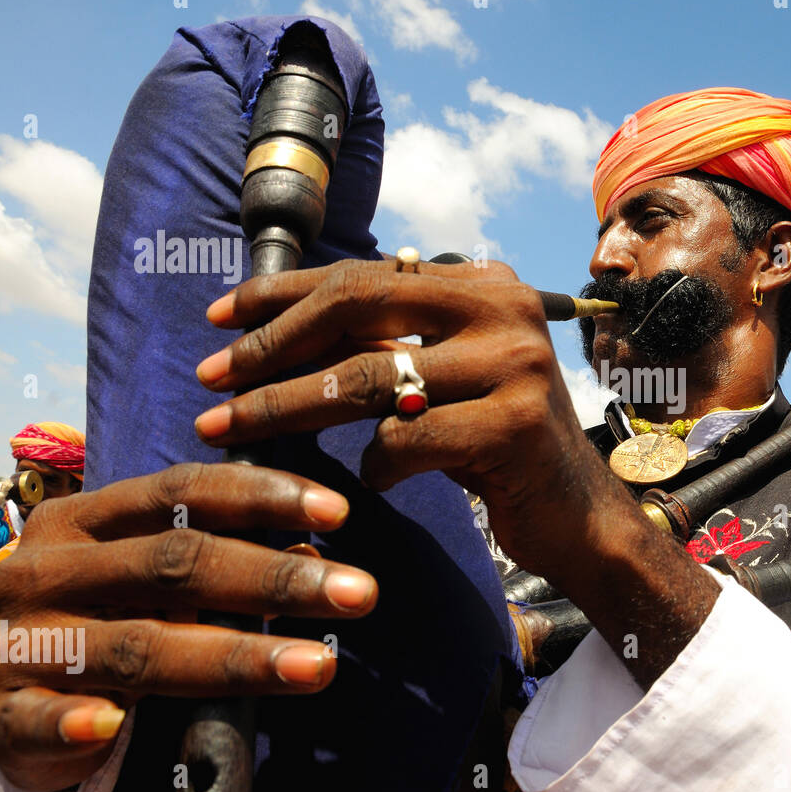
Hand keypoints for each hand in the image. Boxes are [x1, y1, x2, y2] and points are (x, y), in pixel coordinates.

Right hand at [0, 463, 374, 791]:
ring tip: (315, 666)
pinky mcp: (1, 710)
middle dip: (274, 581)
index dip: (262, 496)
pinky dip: (78, 722)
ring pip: (137, 645)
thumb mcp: (150, 580)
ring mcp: (22, 639)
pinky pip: (41, 717)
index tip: (338, 511)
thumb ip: (225, 563)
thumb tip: (315, 557)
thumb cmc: (92, 614)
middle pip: (174, 566)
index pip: (182, 492)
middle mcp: (50, 569)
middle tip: (360, 592)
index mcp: (87, 520)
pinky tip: (115, 725)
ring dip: (234, 657)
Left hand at [193, 258, 619, 585]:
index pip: (362, 274)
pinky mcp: (515, 425)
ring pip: (369, 379)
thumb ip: (389, 341)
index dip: (280, 295)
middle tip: (210, 378)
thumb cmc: (496, 447)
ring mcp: (516, 363)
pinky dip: (373, 466)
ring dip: (285, 407)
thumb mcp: (445, 378)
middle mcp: (504, 309)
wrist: (580, 518)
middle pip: (355, 307)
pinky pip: (404, 441)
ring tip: (230, 429)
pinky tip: (371, 481)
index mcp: (484, 283)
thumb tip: (275, 326)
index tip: (217, 319)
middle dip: (269, 345)